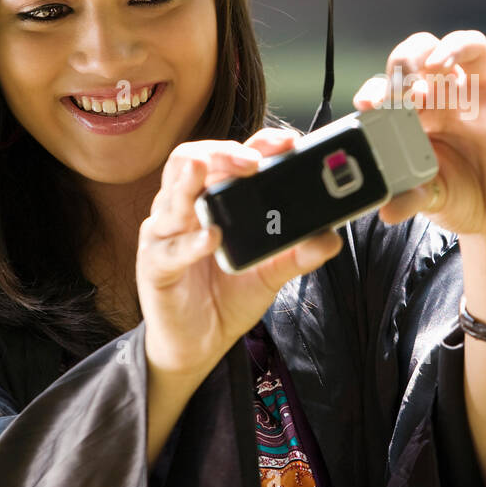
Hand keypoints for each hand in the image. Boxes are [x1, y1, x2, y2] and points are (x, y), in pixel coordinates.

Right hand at [136, 127, 342, 376]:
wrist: (200, 343)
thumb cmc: (228, 296)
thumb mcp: (271, 273)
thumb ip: (298, 254)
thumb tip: (331, 237)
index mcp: (214, 199)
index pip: (230, 157)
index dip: (257, 144)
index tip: (288, 143)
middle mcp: (185, 208)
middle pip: (192, 161)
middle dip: (222, 153)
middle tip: (253, 160)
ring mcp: (165, 235)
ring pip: (170, 197)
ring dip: (191, 183)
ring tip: (209, 173)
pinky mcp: (154, 266)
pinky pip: (169, 249)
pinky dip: (190, 242)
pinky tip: (211, 237)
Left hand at [352, 11, 485, 241]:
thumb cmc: (459, 199)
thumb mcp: (429, 200)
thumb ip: (409, 200)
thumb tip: (387, 211)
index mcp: (416, 113)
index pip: (391, 85)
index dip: (377, 89)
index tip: (368, 104)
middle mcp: (447, 97)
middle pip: (425, 52)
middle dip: (410, 60)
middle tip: (404, 84)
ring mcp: (482, 100)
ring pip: (470, 49)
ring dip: (452, 48)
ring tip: (435, 65)